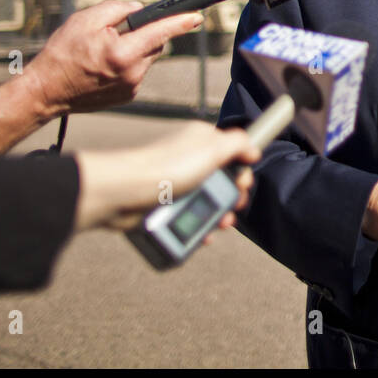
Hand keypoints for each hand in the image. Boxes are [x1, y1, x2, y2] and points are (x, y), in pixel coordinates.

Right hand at [26, 0, 202, 117]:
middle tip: (119, 32)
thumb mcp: (85, 20)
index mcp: (123, 53)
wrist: (46, 91)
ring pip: (147, 58)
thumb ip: (117, 9)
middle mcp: (132, 73)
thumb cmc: (62, 54)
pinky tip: (106, 64)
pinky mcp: (128, 96)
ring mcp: (131, 87)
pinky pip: (138, 71)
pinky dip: (128, 63)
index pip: (160, 32)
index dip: (180, 22)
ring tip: (105, 51)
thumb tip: (138, 9)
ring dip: (135, 49)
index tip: (196, 16)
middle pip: (155, 44)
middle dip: (145, 33)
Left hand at [74, 121, 259, 231]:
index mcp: (200, 142)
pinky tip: (204, 235)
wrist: (123, 193)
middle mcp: (187, 159)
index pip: (230, 152)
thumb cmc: (167, 168)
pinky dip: (199, 227)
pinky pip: (188, 217)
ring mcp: (175, 184)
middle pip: (220, 179)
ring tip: (221, 225)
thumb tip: (253, 148)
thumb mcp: (212, 148)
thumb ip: (238, 143)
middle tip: (235, 206)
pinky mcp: (164, 205)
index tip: (243, 182)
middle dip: (233, 195)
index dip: (242, 168)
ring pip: (205, 201)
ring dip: (219, 215)